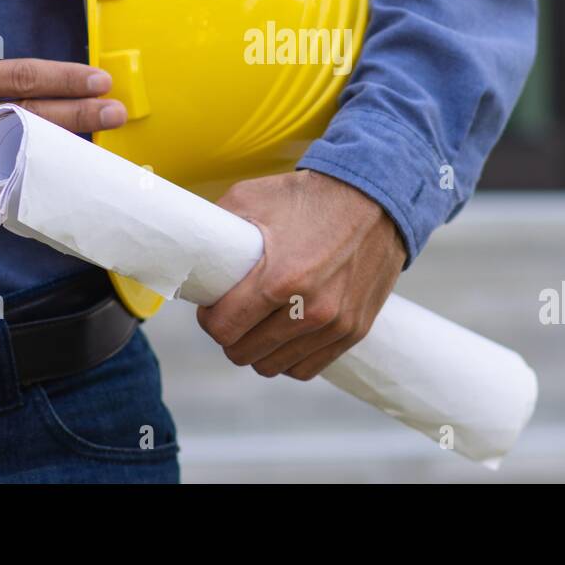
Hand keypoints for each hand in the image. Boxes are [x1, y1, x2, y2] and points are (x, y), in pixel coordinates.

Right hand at [0, 5, 124, 214]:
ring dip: (55, 161)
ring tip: (92, 158)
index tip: (100, 80)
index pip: (21, 77)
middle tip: (116, 115)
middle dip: (79, 118)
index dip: (67, 79)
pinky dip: (12, 200)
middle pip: (28, 122)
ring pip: (8, 165)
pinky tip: (44, 197)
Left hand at [197, 170, 405, 380]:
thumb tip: (188, 253)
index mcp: (281, 279)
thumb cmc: (309, 196)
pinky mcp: (354, 331)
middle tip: (233, 312)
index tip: (212, 305)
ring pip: (273, 366)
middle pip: (243, 353)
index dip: (208, 318)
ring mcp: (336, 324)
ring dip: (258, 349)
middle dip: (230, 335)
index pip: (222, 329)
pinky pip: (306, 368)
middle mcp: (310, 310)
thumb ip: (215, 228)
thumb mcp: (251, 197)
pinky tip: (283, 336)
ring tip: (257, 324)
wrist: (376, 198)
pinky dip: (288, 358)